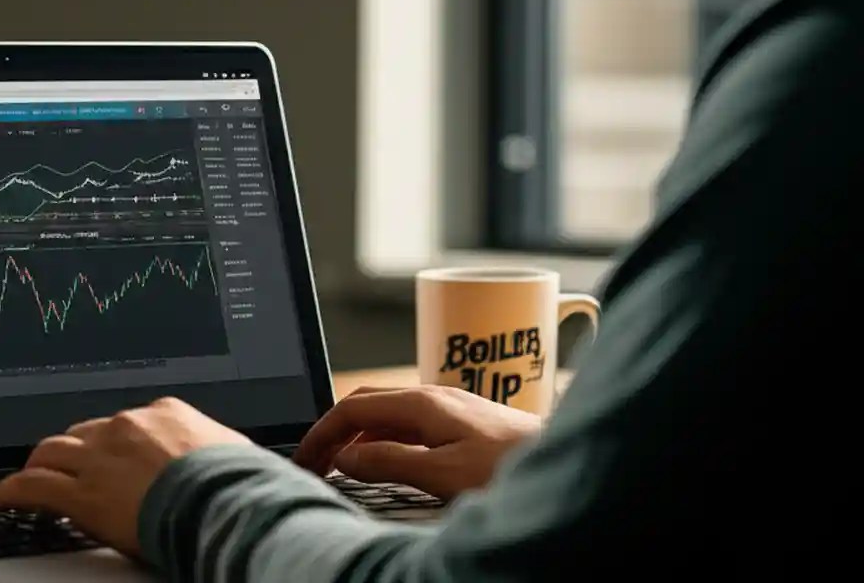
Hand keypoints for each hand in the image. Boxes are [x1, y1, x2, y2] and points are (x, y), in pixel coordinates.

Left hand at [0, 397, 250, 557]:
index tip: (109, 454)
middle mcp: (127, 427)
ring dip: (39, 466)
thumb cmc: (242, 486)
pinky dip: (12, 492)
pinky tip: (0, 499)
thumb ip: (217, 451)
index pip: (125, 423)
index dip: (111, 442)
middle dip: (72, 451)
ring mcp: (100, 458)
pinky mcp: (81, 494)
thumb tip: (235, 463)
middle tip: (64, 468)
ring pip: (52, 453)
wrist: (226, 503)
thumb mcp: (236, 454)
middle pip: (83, 434)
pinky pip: (33, 487)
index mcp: (165, 413)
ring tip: (28, 479)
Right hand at [293, 385, 540, 498]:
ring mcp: (448, 407)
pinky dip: (380, 439)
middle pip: (364, 404)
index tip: (302, 459)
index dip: (320, 433)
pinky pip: (406, 424)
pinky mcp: (462, 422)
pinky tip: (383, 460)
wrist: (567, 463)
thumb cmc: (512, 469)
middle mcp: (432, 396)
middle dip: (332, 431)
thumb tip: (346, 458)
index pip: (351, 407)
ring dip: (355, 436)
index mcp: (422, 401)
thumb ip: (389, 462)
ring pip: (385, 414)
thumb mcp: (442, 472)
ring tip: (339, 465)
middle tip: (313, 463)